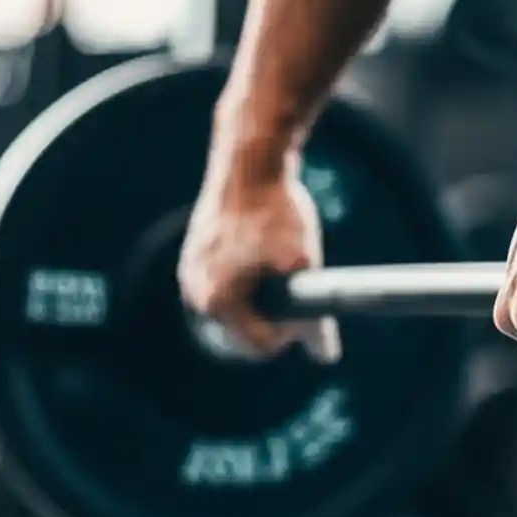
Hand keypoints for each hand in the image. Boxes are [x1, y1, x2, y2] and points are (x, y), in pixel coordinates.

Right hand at [178, 135, 341, 363]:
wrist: (250, 159)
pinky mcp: (194, 255)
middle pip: (247, 329)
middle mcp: (194, 293)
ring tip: (278, 254)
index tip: (307, 292)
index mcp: (215, 302)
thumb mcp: (301, 264)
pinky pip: (228, 281)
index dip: (294, 329)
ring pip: (240, 304)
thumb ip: (314, 318)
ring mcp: (190, 273)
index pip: (262, 345)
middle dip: (275, 310)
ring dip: (264, 292)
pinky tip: (264, 247)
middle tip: (295, 272)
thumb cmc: (276, 210)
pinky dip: (251, 275)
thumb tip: (326, 357)